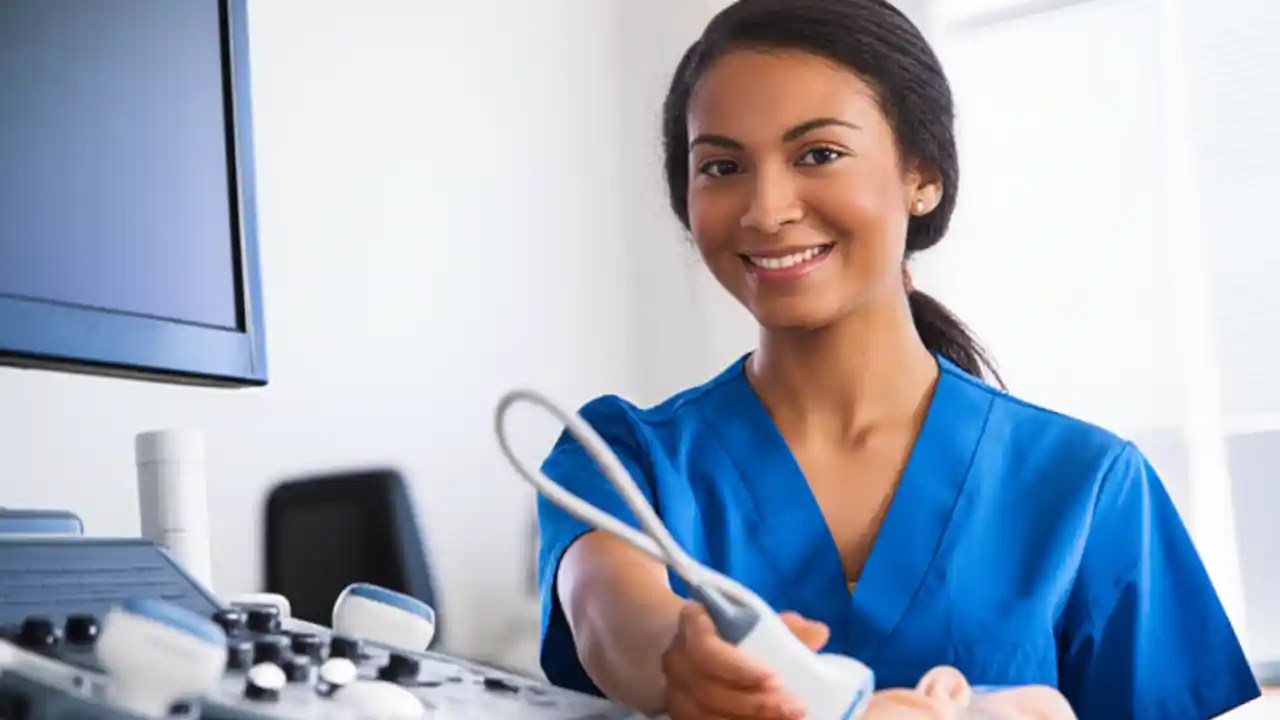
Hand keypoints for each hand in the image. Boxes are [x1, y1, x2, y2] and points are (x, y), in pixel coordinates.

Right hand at [660, 601, 829, 718]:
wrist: (695, 645)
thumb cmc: (732, 630)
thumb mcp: (758, 619)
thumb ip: (785, 626)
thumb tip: (819, 633)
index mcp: (692, 625)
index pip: (706, 649)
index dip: (739, 669)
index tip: (776, 679)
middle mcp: (676, 660)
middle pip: (708, 690)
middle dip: (755, 705)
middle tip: (795, 709)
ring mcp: (674, 691)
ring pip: (705, 716)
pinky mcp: (680, 714)